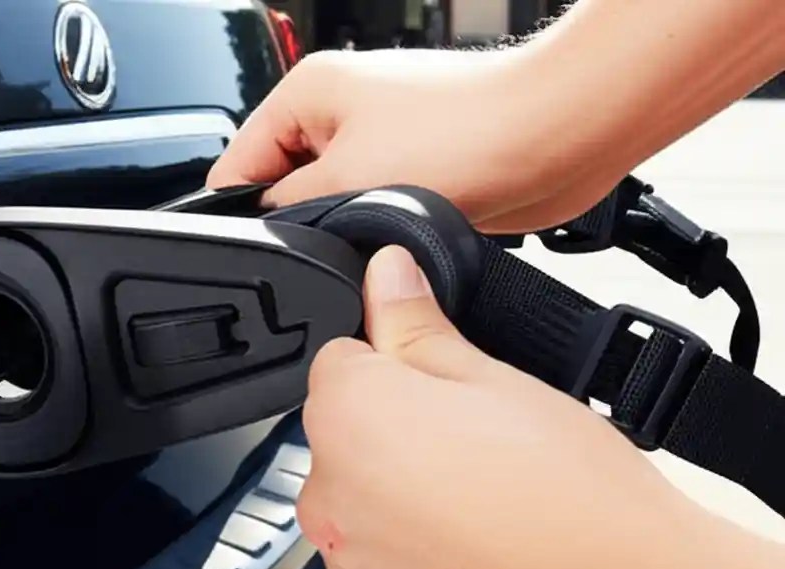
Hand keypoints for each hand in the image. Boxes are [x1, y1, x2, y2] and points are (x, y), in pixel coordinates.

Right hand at [206, 49, 628, 232]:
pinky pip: (378, 208)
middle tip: (340, 231)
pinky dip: (387, 226)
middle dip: (304, 219)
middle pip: (283, 185)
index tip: (264, 248)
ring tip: (386, 222)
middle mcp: (340, 107)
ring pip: (333, 203)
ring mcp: (381, 136)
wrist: (559, 132)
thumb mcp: (347, 181)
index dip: (243, 214)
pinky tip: (410, 227)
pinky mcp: (419, 166)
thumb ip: (288, 210)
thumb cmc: (471, 129)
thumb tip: (270, 229)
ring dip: (352, 225)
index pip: (238, 162)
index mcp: (307, 91)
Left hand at [297, 246, 755, 568]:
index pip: (340, 361)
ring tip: (492, 506)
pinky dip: (416, 557)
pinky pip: (380, 564)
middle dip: (399, 430)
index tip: (444, 377)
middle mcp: (326, 494)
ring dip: (405, 498)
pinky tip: (482, 555)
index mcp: (346, 417)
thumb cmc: (572, 497)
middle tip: (484, 445)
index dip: (396, 360)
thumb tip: (384, 274)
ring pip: (364, 503)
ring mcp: (346, 564)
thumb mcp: (495, 376)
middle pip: (347, 437)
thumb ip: (416, 323)